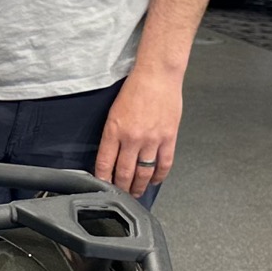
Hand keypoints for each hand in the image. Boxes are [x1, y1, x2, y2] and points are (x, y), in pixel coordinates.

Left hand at [97, 68, 180, 193]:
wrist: (158, 75)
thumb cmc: (135, 89)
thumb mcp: (114, 112)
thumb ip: (112, 134)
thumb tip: (110, 155)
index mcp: (114, 131)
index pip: (105, 163)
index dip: (103, 180)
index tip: (103, 187)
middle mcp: (132, 138)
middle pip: (124, 173)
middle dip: (121, 188)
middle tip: (121, 195)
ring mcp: (152, 140)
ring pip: (144, 173)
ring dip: (139, 187)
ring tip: (136, 192)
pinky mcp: (169, 138)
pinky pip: (164, 164)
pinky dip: (158, 176)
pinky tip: (154, 180)